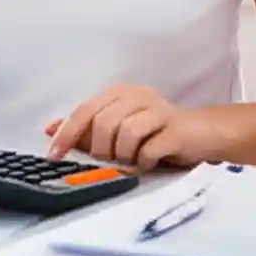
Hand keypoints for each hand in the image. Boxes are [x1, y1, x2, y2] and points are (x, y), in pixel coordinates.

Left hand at [44, 83, 230, 171]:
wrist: (203, 134)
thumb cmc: (156, 132)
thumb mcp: (117, 130)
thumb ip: (87, 129)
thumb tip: (52, 129)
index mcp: (119, 93)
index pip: (85, 110)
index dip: (68, 133)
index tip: (54, 154)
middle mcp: (137, 95)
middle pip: (103, 121)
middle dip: (100, 148)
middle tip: (107, 160)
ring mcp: (158, 109)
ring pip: (125, 133)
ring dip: (123, 155)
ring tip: (130, 161)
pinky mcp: (176, 129)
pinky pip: (149, 148)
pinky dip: (143, 161)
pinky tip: (147, 163)